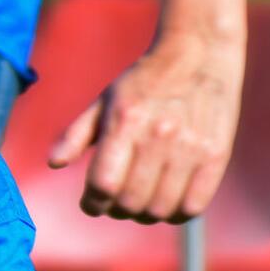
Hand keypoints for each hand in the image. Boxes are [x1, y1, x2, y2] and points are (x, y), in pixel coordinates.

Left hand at [48, 30, 244, 221]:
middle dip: (115, 210)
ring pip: (160, 209)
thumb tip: (53, 164)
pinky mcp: (216, 155)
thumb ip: (76, 133)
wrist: (199, 55)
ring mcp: (190, 147)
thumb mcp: (105, 100)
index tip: (90, 204)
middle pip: (130, 201)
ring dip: (144, 215)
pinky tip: (167, 204)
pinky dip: (176, 214)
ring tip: (139, 205)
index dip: (92, 202)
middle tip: (114, 205)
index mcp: (126, 121)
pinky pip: (193, 205)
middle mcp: (158, 135)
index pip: (103, 182)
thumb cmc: (145, 81)